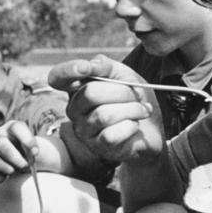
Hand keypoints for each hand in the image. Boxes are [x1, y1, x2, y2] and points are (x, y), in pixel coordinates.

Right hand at [0, 120, 36, 182]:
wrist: (20, 161)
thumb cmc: (29, 153)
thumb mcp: (35, 149)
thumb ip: (34, 150)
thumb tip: (32, 153)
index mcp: (13, 127)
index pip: (17, 128)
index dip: (27, 139)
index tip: (35, 152)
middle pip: (2, 144)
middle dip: (14, 158)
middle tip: (25, 166)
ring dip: (3, 167)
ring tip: (13, 171)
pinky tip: (4, 177)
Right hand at [48, 56, 164, 163]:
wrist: (154, 124)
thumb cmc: (133, 97)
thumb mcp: (122, 74)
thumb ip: (105, 66)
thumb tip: (89, 65)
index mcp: (77, 88)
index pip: (58, 77)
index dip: (68, 70)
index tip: (86, 68)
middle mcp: (75, 109)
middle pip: (90, 93)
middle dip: (122, 91)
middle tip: (138, 95)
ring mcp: (84, 130)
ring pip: (104, 115)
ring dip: (132, 109)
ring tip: (142, 110)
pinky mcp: (98, 147)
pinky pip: (111, 135)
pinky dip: (130, 126)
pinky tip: (135, 125)